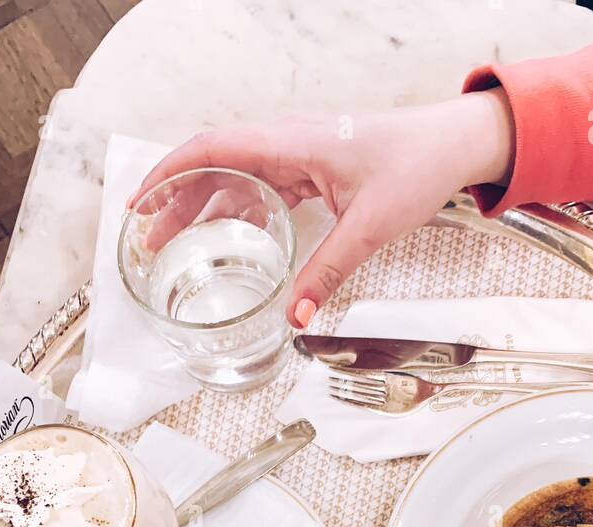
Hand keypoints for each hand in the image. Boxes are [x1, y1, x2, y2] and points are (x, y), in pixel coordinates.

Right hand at [128, 92, 514, 326]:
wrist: (452, 144)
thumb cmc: (416, 167)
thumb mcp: (369, 227)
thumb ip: (329, 272)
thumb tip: (296, 317)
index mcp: (292, 144)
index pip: (212, 150)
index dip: (169, 175)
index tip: (139, 203)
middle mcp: (287, 143)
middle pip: (214, 167)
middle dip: (176, 202)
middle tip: (148, 242)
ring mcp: (298, 154)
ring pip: (235, 178)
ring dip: (202, 208)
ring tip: (174, 245)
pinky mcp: (311, 169)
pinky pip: (260, 187)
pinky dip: (235, 210)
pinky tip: (224, 239)